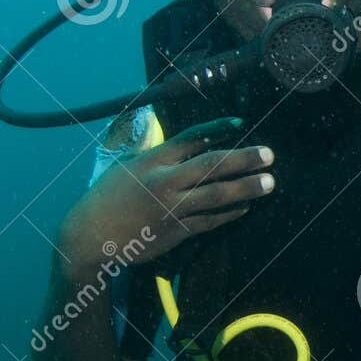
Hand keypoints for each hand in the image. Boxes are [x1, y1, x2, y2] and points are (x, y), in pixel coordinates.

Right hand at [57, 117, 275, 280]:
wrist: (90, 237)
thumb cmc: (106, 198)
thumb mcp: (125, 167)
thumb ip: (155, 154)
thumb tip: (180, 142)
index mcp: (153, 161)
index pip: (191, 139)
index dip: (218, 129)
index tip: (240, 124)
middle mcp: (165, 182)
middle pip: (212, 166)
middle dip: (244, 159)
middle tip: (269, 155)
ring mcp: (172, 208)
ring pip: (216, 195)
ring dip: (246, 188)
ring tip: (269, 182)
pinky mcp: (175, 231)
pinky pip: (209, 221)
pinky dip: (229, 213)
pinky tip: (246, 207)